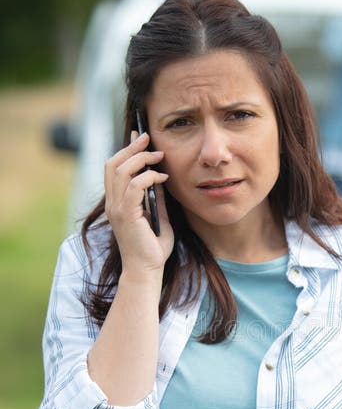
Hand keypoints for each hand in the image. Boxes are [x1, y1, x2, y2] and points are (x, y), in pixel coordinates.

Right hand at [104, 132, 174, 275]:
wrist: (147, 271)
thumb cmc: (153, 249)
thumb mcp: (158, 218)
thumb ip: (156, 200)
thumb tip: (161, 180)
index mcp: (116, 203)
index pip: (113, 169)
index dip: (125, 150)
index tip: (139, 137)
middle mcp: (112, 204)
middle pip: (113, 164)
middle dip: (131, 147)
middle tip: (147, 137)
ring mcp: (117, 209)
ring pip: (121, 171)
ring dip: (141, 159)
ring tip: (159, 156)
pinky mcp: (126, 214)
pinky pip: (134, 186)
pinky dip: (149, 178)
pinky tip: (163, 179)